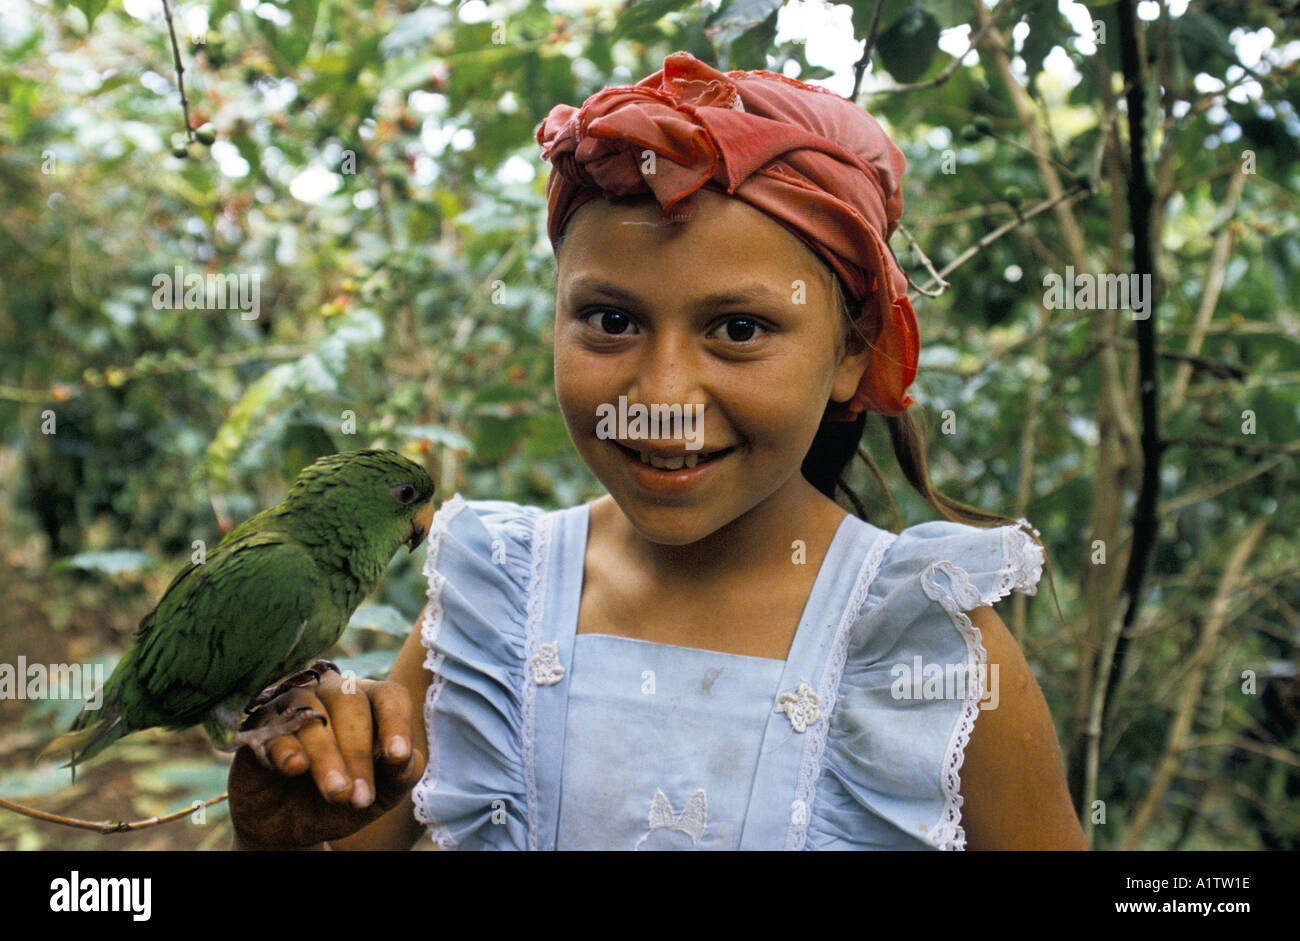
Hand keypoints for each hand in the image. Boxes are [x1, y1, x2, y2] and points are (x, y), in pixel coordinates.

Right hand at [228, 670, 425, 849]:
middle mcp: (331, 694)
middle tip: (359, 796)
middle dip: (359, 752)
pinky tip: (297, 767)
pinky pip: (273, 730)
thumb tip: (406, 759)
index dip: (396, 723)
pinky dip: (287, 749)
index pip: (389, 696)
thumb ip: (402, 774)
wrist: (290, 827)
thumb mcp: (380, 794)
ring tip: (338, 793)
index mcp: (369, 703)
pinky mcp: (259, 728)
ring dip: (328, 757)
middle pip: (350, 702)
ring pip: (312, 716)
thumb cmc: (342, 800)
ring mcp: (292, 707)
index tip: (398, 756)